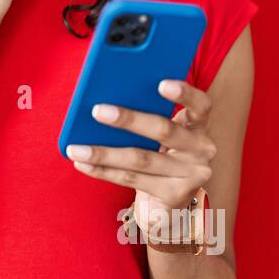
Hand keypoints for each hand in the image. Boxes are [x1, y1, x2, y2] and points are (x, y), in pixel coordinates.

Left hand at [64, 78, 216, 228]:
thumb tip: (105, 102)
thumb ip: (147, 113)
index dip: (184, 93)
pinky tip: (83, 163)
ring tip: (76, 148)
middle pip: (164, 131)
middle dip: (128, 120)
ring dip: (104, 153)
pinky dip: (103, 171)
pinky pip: (132, 180)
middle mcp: (202, 148)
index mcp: (198, 124)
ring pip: (142, 160)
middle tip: (97, 111)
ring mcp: (192, 174)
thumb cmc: (159, 150)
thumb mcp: (160, 132)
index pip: (200, 104)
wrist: (170, 195)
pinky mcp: (176, 195)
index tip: (161, 83)